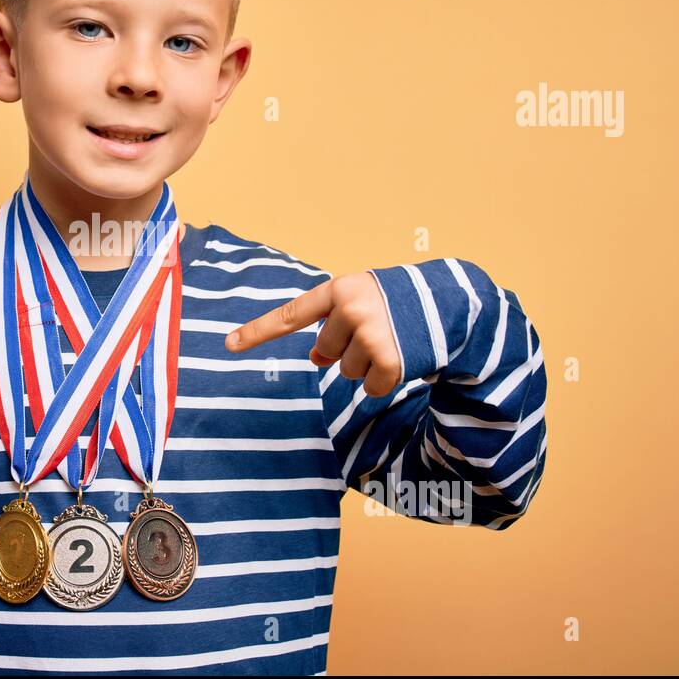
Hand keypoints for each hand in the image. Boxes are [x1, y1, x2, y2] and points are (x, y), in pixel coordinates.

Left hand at [224, 271, 401, 396]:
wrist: (450, 304)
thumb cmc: (396, 303)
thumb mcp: (360, 302)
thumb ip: (331, 324)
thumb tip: (316, 359)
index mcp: (338, 290)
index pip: (289, 315)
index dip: (257, 332)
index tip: (228, 345)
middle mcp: (350, 308)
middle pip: (324, 352)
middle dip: (345, 350)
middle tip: (374, 332)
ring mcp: (370, 333)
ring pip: (347, 371)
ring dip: (367, 365)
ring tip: (391, 341)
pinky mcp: (389, 359)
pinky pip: (370, 387)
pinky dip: (384, 382)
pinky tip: (400, 360)